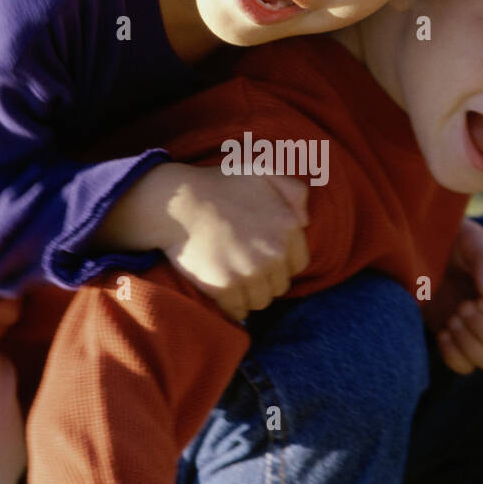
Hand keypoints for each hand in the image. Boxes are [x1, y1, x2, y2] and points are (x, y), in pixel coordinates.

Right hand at [161, 164, 309, 322]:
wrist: (176, 201)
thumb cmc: (217, 185)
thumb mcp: (262, 172)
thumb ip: (293, 191)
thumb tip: (305, 221)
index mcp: (288, 227)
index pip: (298, 264)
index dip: (281, 263)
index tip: (263, 258)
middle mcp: (275, 252)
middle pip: (279, 286)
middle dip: (265, 280)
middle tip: (243, 268)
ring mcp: (251, 271)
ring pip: (260, 301)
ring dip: (249, 295)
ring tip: (233, 280)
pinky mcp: (225, 286)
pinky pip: (238, 310)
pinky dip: (231, 307)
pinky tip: (221, 293)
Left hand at [427, 217, 482, 373]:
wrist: (422, 250)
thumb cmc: (455, 240)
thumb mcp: (474, 240)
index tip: (481, 300)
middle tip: (462, 307)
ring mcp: (479, 332)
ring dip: (469, 344)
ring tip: (453, 319)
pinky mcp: (457, 342)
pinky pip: (464, 367)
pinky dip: (453, 355)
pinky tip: (442, 332)